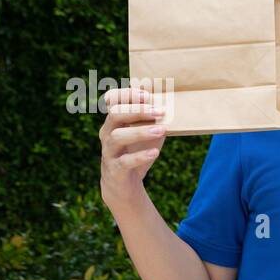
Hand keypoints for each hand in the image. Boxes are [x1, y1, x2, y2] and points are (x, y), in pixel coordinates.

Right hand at [99, 86, 165, 210]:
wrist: (124, 185)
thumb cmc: (136, 153)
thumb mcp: (147, 134)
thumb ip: (155, 120)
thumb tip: (172, 107)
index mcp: (114, 121)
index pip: (113, 101)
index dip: (127, 94)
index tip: (146, 94)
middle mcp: (107, 133)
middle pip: (115, 115)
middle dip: (137, 110)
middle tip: (159, 111)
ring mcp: (108, 151)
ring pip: (117, 137)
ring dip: (140, 132)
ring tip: (161, 130)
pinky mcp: (114, 170)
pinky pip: (124, 162)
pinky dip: (140, 156)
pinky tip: (155, 152)